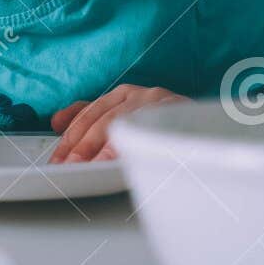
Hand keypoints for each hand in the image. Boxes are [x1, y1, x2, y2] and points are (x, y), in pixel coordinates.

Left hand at [49, 85, 186, 162]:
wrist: (207, 125)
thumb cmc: (161, 123)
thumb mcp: (124, 115)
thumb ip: (90, 116)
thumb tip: (56, 122)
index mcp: (124, 94)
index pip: (88, 114)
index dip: (70, 138)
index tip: (57, 161)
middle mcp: (141, 95)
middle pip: (104, 121)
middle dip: (82, 147)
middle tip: (68, 169)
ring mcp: (162, 104)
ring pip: (127, 125)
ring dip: (105, 151)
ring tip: (90, 170)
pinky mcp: (181, 116)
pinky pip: (154, 131)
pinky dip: (138, 147)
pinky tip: (125, 162)